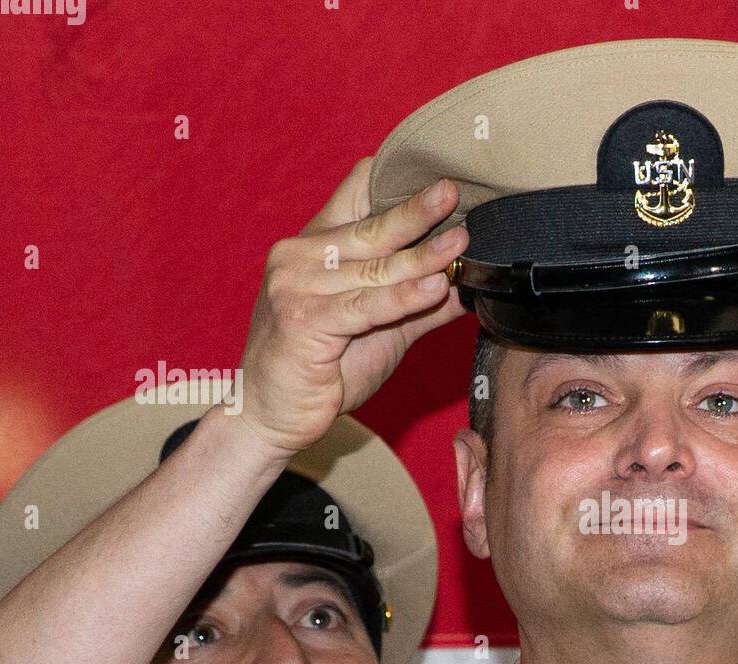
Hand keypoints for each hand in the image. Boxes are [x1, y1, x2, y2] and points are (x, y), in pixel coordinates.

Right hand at [235, 157, 468, 454]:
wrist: (271, 416)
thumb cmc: (321, 370)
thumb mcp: (379, 328)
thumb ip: (417, 304)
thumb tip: (467, 287)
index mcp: (313, 247)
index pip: (354, 194)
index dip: (393, 180)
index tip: (438, 173)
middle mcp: (300, 257)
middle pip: (370, 226)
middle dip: (416, 211)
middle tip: (452, 192)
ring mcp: (298, 286)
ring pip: (374, 267)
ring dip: (422, 255)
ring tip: (459, 242)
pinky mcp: (305, 321)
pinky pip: (366, 305)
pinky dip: (404, 296)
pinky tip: (435, 286)